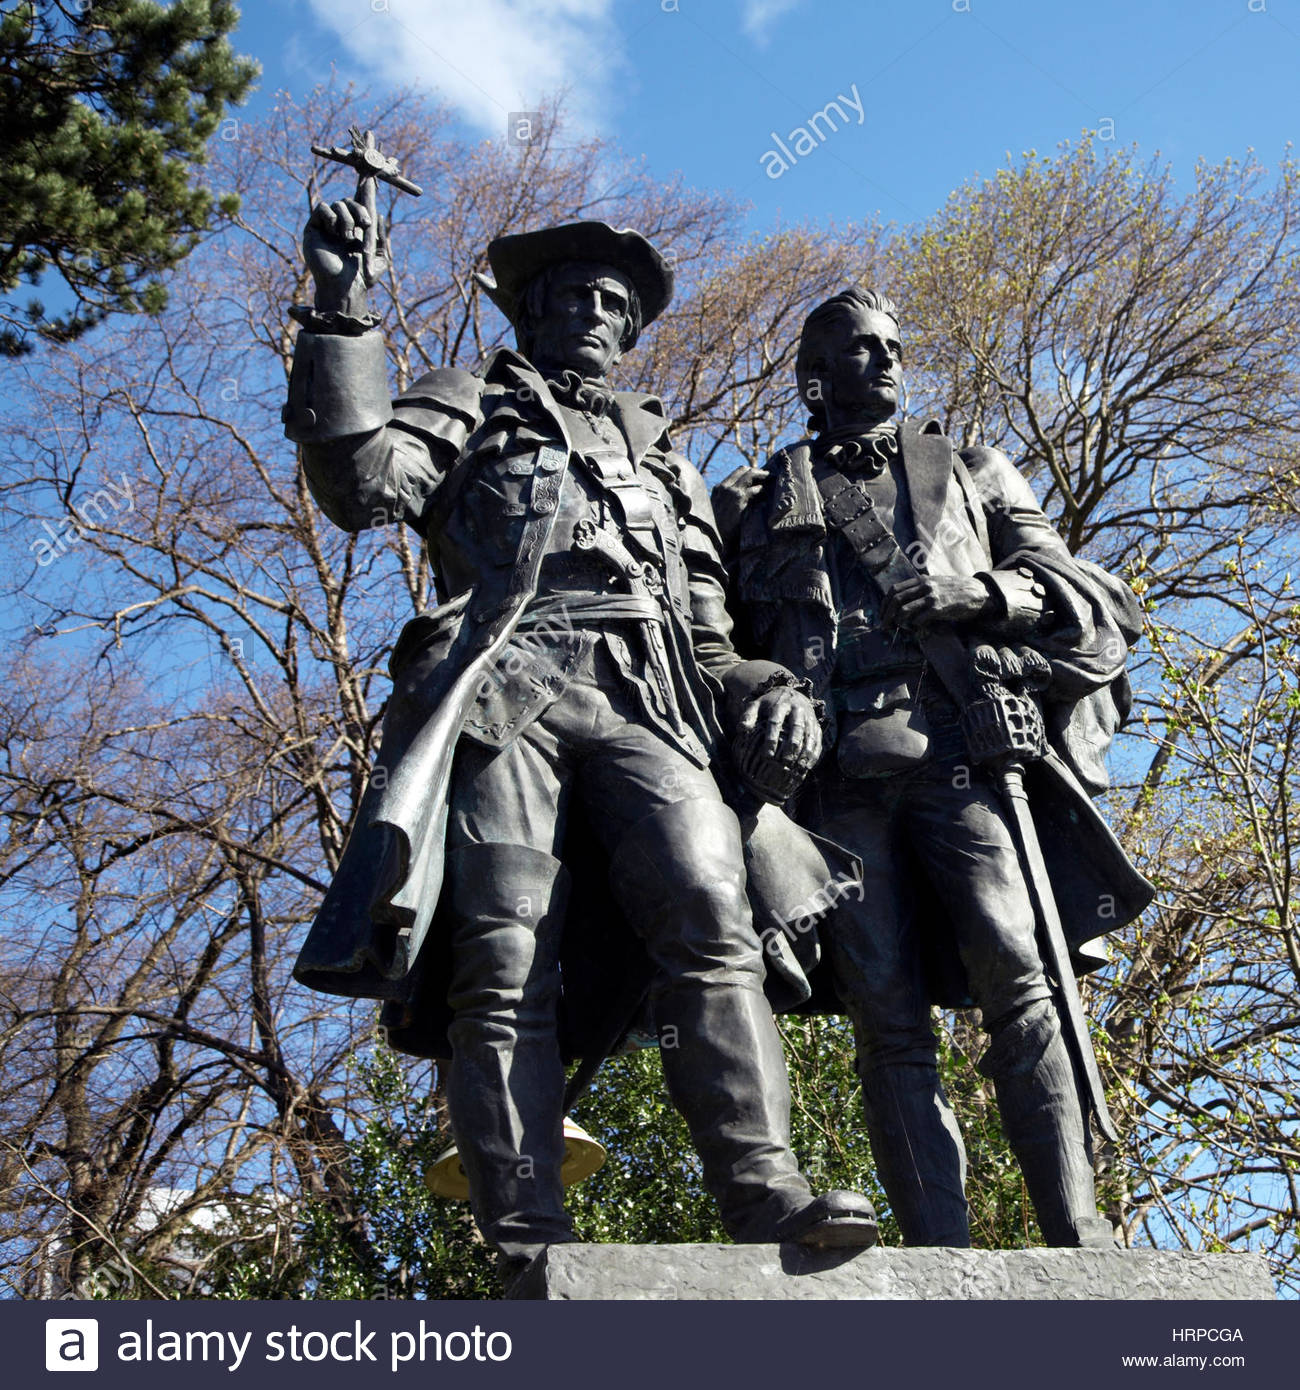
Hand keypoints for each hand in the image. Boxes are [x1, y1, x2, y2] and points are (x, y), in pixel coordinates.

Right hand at [302, 197, 388, 316]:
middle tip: (366, 224)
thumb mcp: (379, 257)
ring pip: (337, 204)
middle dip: (359, 210)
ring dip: (347, 218)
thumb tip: (380, 215)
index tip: (372, 193)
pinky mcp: (313, 229)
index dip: (364, 198)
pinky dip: (332, 217)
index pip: (358, 207)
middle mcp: (340, 227)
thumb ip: (381, 237)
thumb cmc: (361, 277)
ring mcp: (326, 227)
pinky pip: (322, 208)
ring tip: (348, 238)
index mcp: (355, 231)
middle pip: (348, 202)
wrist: (344, 287)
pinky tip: (335, 233)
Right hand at [711, 464, 767, 552]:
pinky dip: (761, 489)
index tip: (759, 474)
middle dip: (758, 471)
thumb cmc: (720, 527)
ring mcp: (731, 492)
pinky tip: (765, 491)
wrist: (716, 537)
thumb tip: (746, 492)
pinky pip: (753, 489)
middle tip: (768, 475)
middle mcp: (724, 487)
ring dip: (762, 476)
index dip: (750, 471)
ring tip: (771, 478)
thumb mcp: (720, 508)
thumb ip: (729, 498)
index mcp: (719, 488)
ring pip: (749, 475)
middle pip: (744, 470)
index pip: (737, 472)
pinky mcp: (738, 499)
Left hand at [733, 687, 822, 801]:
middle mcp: (797, 709)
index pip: (776, 722)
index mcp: (780, 704)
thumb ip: (748, 717)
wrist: (790, 694)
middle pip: (797, 727)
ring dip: (805, 751)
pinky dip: (814, 752)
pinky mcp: (816, 724)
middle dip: (792, 746)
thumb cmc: (769, 705)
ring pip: (810, 734)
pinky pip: (818, 739)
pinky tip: (808, 766)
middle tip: (785, 763)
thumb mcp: (756, 706)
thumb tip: (741, 730)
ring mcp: (809, 717)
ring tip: (798, 767)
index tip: (767, 755)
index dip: (771, 739)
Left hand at [880, 575, 991, 630]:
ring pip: (904, 611)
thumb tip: (904, 603)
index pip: (894, 590)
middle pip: (896, 600)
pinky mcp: (939, 608)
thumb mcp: (936, 584)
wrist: (979, 592)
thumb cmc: (957, 591)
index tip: (882, 615)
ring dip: (899, 622)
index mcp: (921, 580)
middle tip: (884, 627)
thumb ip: (921, 591)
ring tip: (901, 628)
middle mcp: (924, 586)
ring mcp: (931, 596)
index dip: (885, 604)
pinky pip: (919, 619)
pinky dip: (915, 627)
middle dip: (886, 615)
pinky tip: (919, 629)